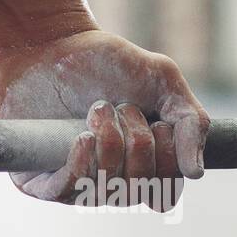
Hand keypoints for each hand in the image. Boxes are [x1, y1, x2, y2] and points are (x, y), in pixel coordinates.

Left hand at [0, 29, 208, 211]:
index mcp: (142, 165)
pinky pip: (68, 193)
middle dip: (137, 144)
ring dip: (110, 145)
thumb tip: (195, 172)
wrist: (50, 43)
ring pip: (107, 191)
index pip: (165, 193)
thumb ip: (191, 122)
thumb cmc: (106, 62)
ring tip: (96, 110)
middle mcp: (111, 180)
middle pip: (138, 191)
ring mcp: (76, 184)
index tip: (158, 123)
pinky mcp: (41, 181)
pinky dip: (80, 166)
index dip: (167, 160)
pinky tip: (81, 137)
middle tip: (121, 107)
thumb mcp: (163, 81)